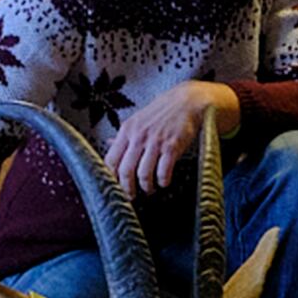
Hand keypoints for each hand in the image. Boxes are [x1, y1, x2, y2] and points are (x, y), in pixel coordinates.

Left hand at [104, 81, 239, 195]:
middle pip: (125, 171)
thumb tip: (108, 144)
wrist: (188, 101)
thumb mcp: (139, 120)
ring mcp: (155, 142)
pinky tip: (164, 182)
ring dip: (146, 187)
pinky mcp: (172, 146)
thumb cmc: (163, 112)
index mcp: (127, 130)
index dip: (111, 177)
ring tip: (149, 189)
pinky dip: (163, 181)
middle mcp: (139, 136)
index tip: (115, 186)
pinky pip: (163, 172)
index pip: (110, 159)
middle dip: (127, 188)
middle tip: (131, 196)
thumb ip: (124, 135)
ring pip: (143, 174)